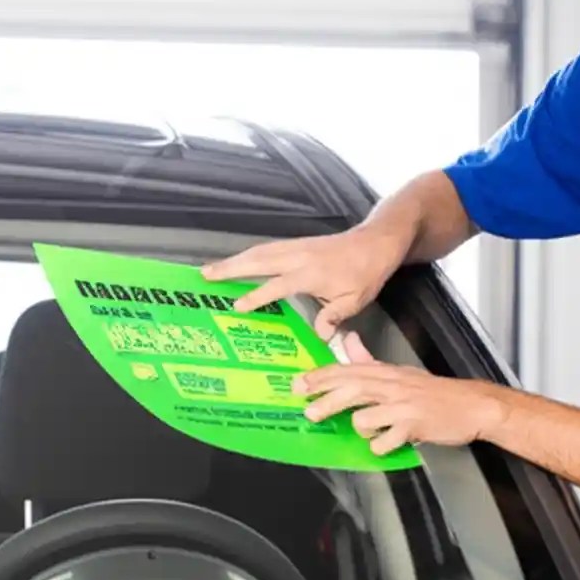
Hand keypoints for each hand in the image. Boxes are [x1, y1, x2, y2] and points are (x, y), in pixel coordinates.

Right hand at [201, 223, 409, 339]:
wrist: (375, 242)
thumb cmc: (366, 273)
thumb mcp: (354, 301)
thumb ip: (333, 317)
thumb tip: (318, 337)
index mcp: (311, 273)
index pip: (277, 286)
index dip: (257, 296)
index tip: (236, 305)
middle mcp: (299, 257)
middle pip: (258, 261)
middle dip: (230, 268)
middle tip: (205, 274)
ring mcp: (296, 247)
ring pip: (259, 251)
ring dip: (234, 259)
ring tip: (212, 268)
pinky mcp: (297, 243)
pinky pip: (267, 248)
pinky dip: (249, 254)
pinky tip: (238, 261)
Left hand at [295, 332, 506, 454]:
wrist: (472, 405)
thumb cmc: (434, 391)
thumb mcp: (400, 371)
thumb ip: (370, 360)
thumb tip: (348, 341)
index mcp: (386, 373)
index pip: (347, 369)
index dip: (321, 376)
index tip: (299, 383)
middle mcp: (392, 386)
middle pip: (351, 389)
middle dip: (326, 400)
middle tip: (308, 412)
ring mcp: (403, 406)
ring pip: (365, 416)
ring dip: (359, 427)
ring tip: (366, 431)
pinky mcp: (414, 426)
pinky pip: (385, 441)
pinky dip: (380, 446)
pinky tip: (385, 444)